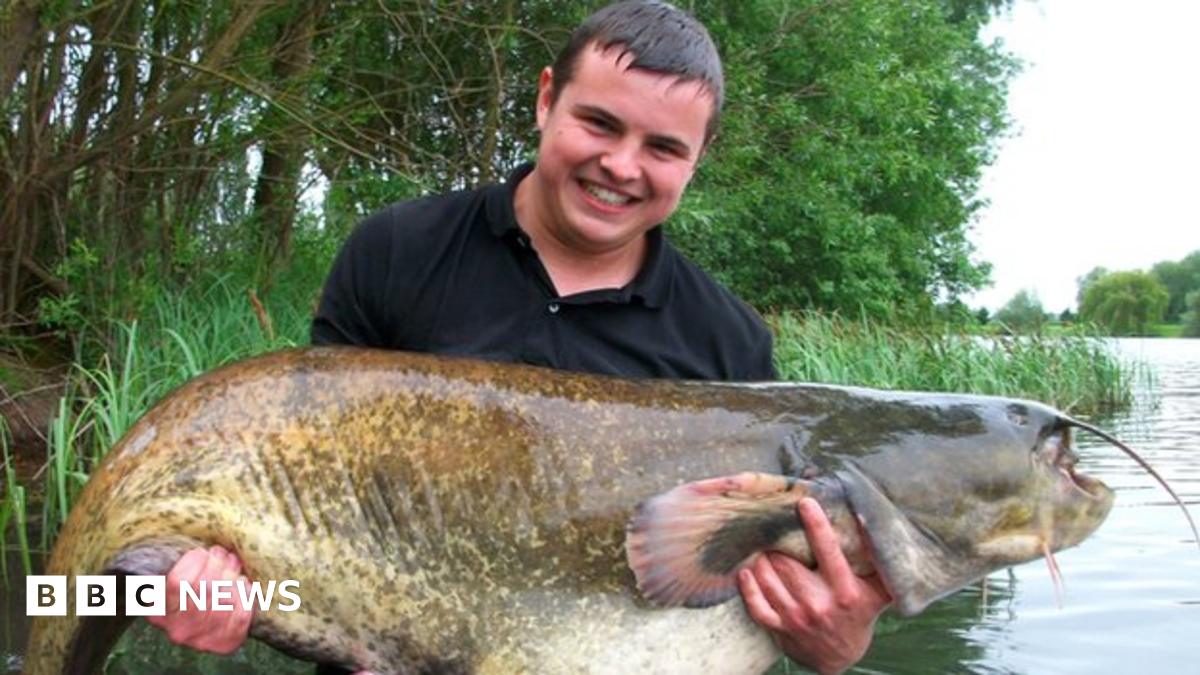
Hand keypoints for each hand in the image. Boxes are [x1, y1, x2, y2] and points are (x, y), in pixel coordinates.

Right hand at [147, 545, 253, 654]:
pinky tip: (243, 584)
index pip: (177, 582)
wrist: (200, 629)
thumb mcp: (169, 582)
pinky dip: (244, 595)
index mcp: (159, 610)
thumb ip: (177, 566)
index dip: (195, 561)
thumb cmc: (186, 594)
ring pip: (223, 600)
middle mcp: (178, 629)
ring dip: (232, 576)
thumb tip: (193, 544)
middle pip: (203, 588)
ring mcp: (201, 639)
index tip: (203, 551)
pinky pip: (240, 615)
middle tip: (224, 554)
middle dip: (218, 564)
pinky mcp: (225, 643)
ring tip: (234, 565)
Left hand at [737, 498, 891, 674]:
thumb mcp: (879, 592)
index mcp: (845, 592)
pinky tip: (746, 571)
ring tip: (761, 545)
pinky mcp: (780, 629)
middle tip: (771, 524)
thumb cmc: (859, 614)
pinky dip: (748, 587)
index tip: (805, 503)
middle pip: (788, 563)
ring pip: (769, 580)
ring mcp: (797, 618)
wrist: (840, 657)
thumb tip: (881, 526)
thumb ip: (883, 564)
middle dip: (778, 542)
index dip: (816, 526)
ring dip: (762, 560)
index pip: (829, 552)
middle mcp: (819, 605)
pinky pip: (756, 606)